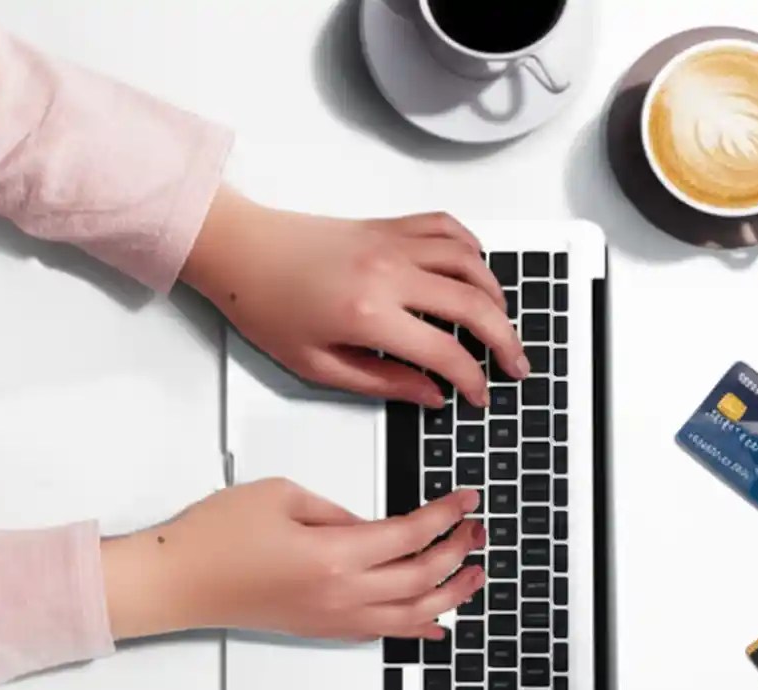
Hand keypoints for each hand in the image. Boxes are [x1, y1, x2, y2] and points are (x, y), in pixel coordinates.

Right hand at [100, 478, 485, 640]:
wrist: (176, 581)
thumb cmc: (214, 536)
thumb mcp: (283, 495)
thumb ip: (335, 508)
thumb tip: (369, 522)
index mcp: (335, 555)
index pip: (411, 535)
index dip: (446, 516)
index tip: (466, 500)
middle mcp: (340, 595)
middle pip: (420, 577)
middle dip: (457, 551)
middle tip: (475, 530)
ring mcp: (331, 618)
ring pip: (410, 615)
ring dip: (449, 595)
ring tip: (473, 574)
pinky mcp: (318, 628)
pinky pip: (381, 633)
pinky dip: (415, 627)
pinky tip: (433, 622)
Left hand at [180, 186, 528, 406]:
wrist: (241, 252)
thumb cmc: (267, 307)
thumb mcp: (318, 365)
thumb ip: (382, 382)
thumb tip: (431, 394)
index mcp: (369, 314)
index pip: (445, 352)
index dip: (472, 379)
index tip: (478, 395)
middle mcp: (389, 273)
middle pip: (474, 305)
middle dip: (505, 340)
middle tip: (516, 365)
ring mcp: (393, 243)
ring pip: (471, 263)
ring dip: (497, 295)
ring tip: (501, 323)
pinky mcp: (389, 225)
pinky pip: (448, 228)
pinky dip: (472, 249)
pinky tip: (476, 272)